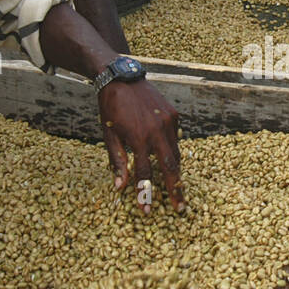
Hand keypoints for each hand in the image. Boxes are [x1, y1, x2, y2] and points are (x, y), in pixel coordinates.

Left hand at [97, 78, 184, 212]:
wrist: (121, 78)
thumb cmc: (110, 108)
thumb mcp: (108, 135)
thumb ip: (116, 161)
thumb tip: (119, 187)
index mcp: (137, 138)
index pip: (144, 174)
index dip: (145, 194)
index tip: (146, 211)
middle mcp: (156, 131)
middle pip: (170, 168)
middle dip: (175, 190)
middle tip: (180, 208)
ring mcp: (167, 122)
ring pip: (175, 153)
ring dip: (175, 171)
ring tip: (176, 187)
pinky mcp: (173, 115)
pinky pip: (175, 138)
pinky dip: (172, 150)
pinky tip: (168, 157)